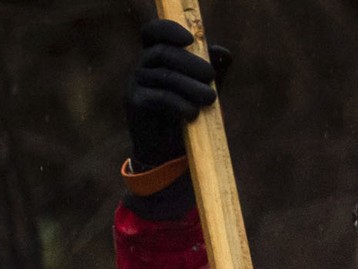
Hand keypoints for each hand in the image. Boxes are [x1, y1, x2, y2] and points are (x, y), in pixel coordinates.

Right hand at [124, 18, 230, 169]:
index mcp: (156, 56)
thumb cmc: (188, 113)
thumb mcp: (203, 89)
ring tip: (211, 99)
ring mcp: (135, 83)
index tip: (190, 40)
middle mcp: (142, 66)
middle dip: (191, 63)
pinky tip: (193, 113)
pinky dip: (180, 104)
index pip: (153, 32)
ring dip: (191, 86)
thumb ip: (213, 70)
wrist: (169, 150)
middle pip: (163, 52)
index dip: (169, 30)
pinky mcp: (134, 103)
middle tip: (212, 76)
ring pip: (164, 76)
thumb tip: (223, 52)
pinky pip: (160, 97)